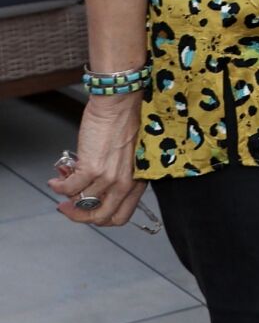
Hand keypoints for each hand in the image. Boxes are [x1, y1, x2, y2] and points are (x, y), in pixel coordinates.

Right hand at [47, 92, 147, 226]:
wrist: (120, 103)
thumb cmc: (126, 122)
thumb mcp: (129, 157)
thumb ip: (117, 175)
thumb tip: (92, 187)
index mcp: (138, 181)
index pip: (120, 216)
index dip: (100, 218)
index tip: (88, 212)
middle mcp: (125, 183)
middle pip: (100, 217)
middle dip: (79, 216)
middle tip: (67, 207)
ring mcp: (109, 177)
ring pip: (81, 203)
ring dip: (67, 196)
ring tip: (63, 182)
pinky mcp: (92, 168)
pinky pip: (69, 188)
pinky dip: (59, 186)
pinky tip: (56, 180)